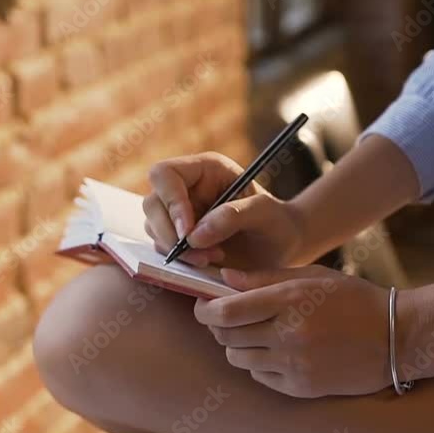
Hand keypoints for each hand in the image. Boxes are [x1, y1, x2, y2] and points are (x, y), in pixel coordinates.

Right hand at [142, 152, 304, 269]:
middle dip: (171, 234)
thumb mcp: (265, 214)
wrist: (280, 247)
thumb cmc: (277, 222)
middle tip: (201, 255)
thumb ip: (233, 216)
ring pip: (152, 228)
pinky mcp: (178, 237)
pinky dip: (179, 261)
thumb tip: (194, 235)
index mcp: (204, 169)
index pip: (164, 174)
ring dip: (177, 250)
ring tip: (211, 259)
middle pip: (152, 204)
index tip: (187, 232)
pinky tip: (206, 263)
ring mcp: (178, 213)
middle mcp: (185, 187)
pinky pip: (162, 248)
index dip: (170, 202)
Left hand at [194, 265, 392, 397]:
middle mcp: (289, 334)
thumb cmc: (353, 299)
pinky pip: (260, 376)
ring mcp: (295, 364)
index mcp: (290, 300)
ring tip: (253, 334)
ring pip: (239, 358)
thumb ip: (265, 278)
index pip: (226, 310)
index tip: (202, 305)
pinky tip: (275, 352)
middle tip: (225, 318)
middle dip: (218, 326)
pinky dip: (259, 364)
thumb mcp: (311, 276)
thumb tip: (223, 280)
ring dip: (237, 346)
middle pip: (226, 336)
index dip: (205, 309)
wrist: (396, 337)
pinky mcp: (301, 387)